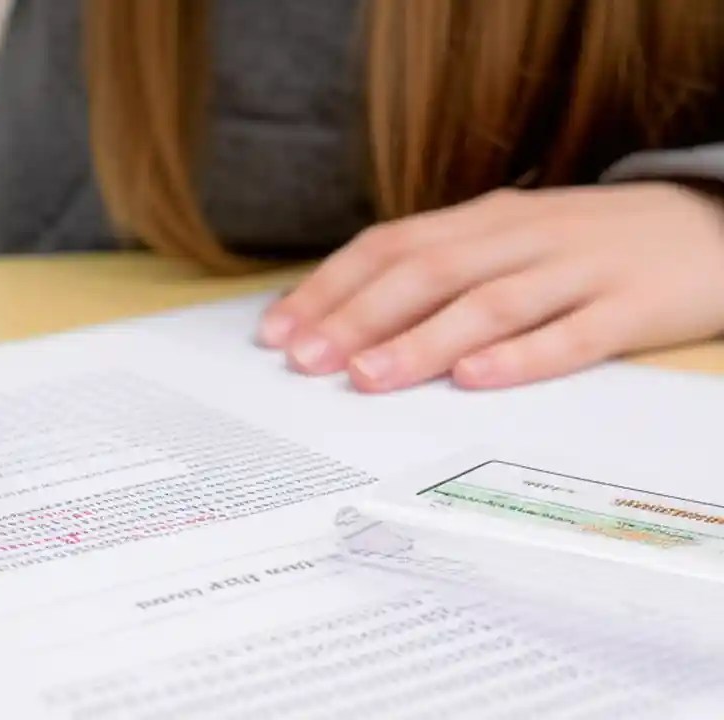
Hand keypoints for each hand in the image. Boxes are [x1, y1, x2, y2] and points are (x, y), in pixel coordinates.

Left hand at [257, 183, 723, 390]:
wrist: (709, 224)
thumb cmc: (586, 245)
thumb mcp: (509, 241)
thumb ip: (442, 270)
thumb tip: (349, 315)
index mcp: (485, 220)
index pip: (390, 246)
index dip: (330, 287)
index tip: (279, 331)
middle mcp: (522, 237)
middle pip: (426, 273)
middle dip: (356, 316)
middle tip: (305, 360)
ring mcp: (578, 269)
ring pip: (487, 303)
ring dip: (419, 341)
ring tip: (365, 377)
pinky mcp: (633, 306)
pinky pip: (572, 334)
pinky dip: (520, 356)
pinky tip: (475, 377)